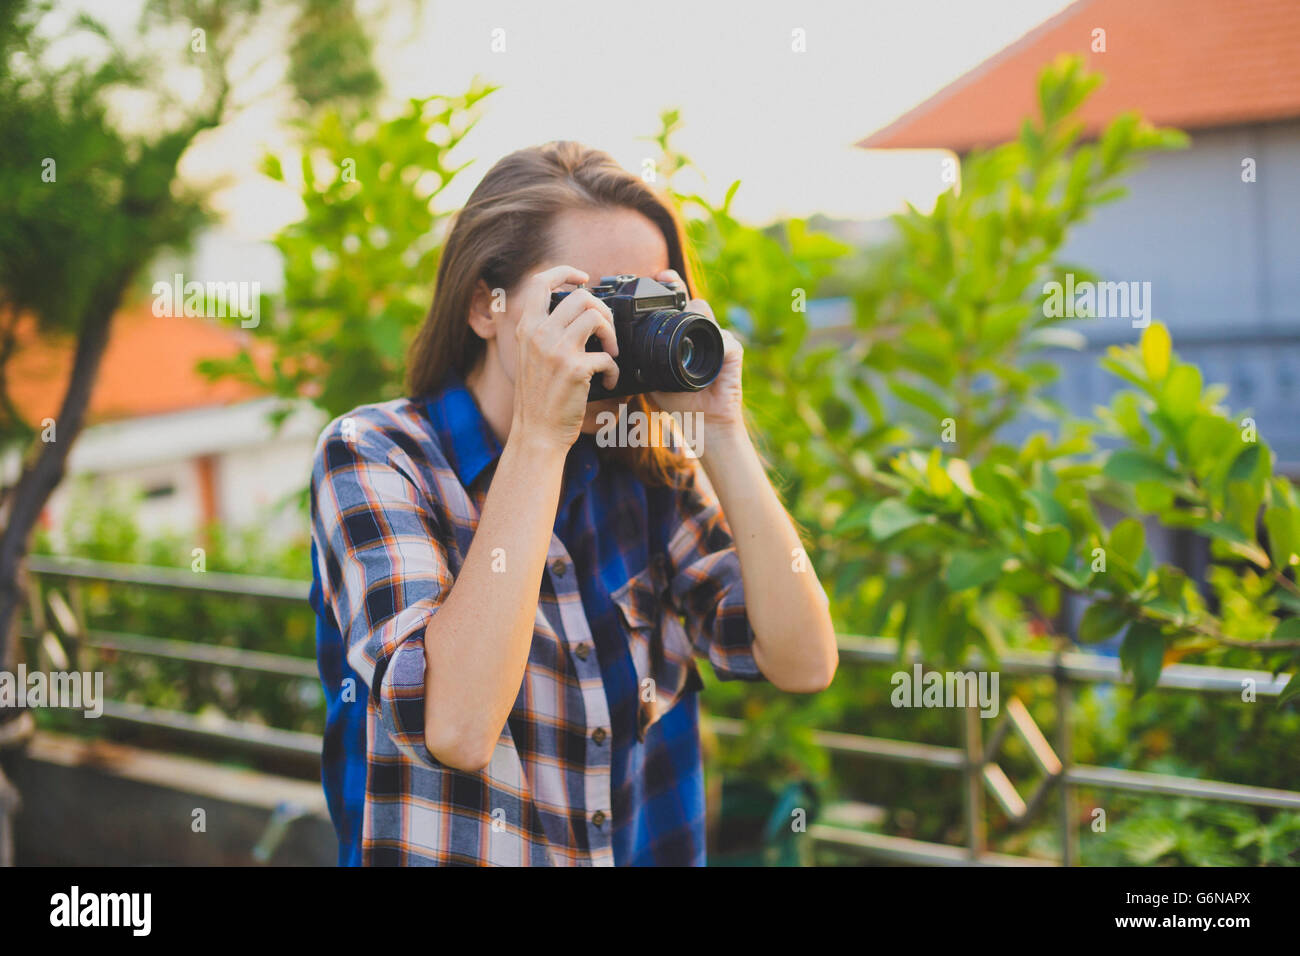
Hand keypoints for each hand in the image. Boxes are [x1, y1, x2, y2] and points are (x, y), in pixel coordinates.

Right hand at [511, 265, 619, 451]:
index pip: (540, 281)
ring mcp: (556, 351)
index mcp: (526, 328)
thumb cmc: (538, 398)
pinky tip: (607, 381)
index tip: (583, 277)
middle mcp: (539, 334)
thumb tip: (574, 313)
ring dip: (611, 334)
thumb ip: (544, 333)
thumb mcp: (529, 357)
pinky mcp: (574, 369)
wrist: (536, 433)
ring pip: (596, 316)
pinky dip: (613, 370)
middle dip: (603, 310)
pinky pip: (607, 357)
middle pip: (581, 296)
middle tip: (606, 332)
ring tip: (610, 352)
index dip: (564, 272)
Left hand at [648, 268, 744, 428]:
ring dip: (697, 315)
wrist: (702, 422)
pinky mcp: (733, 352)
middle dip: (679, 288)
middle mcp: (700, 333)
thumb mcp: (653, 379)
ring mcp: (718, 340)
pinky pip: (725, 340)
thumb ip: (642, 362)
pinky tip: (708, 356)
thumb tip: (619, 349)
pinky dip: (716, 345)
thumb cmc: (679, 401)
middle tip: (666, 277)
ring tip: (688, 318)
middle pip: (691, 302)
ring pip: (707, 314)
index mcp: (682, 336)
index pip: (676, 306)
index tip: (658, 277)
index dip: (669, 288)